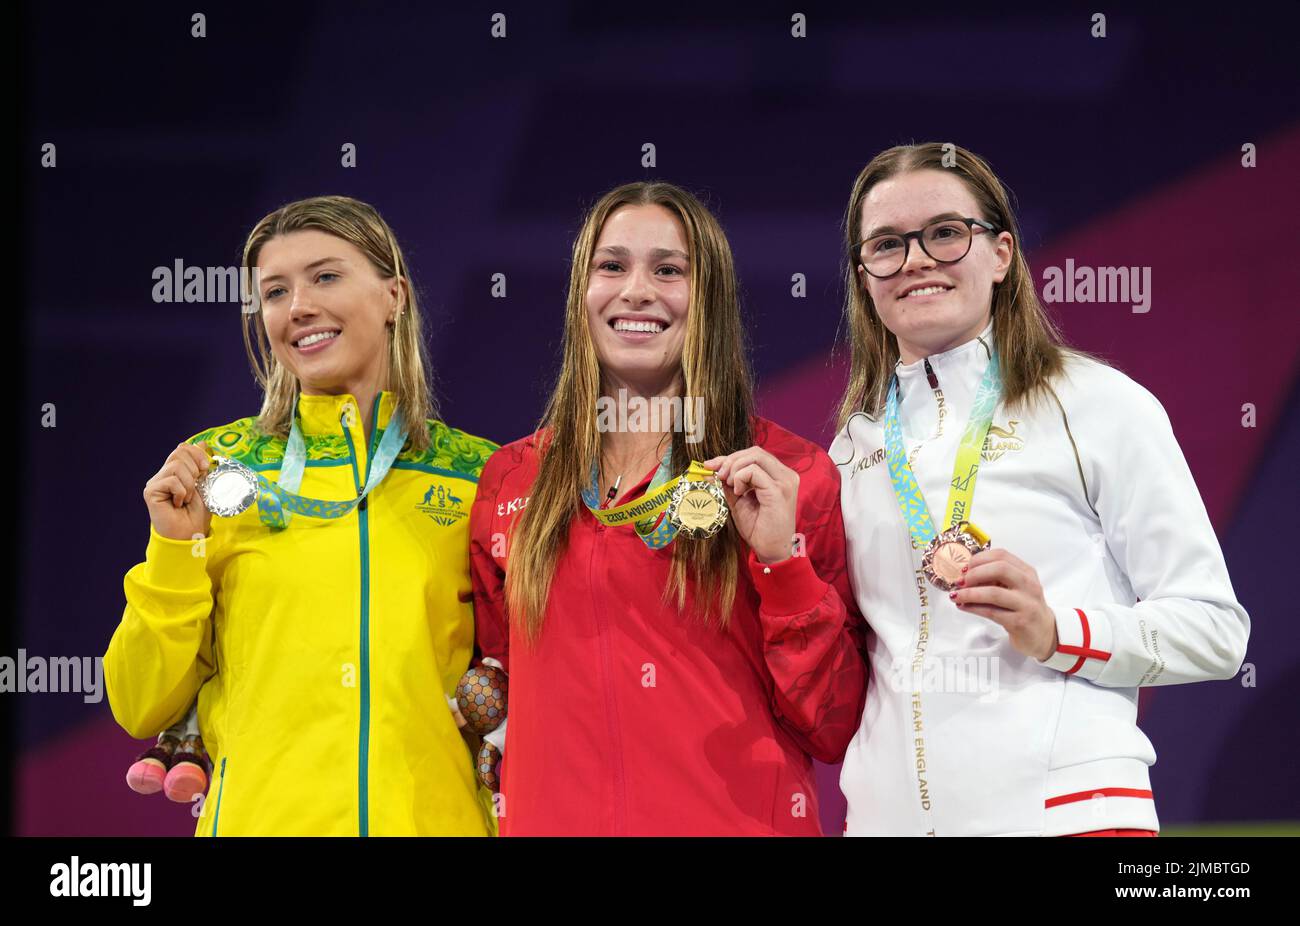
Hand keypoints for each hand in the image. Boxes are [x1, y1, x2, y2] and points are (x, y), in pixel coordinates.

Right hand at [144, 442, 213, 541]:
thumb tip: (202, 443)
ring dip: (189, 484)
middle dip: (195, 469)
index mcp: (176, 471)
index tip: (206, 468)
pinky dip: (182, 492)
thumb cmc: (197, 514)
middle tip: (196, 487)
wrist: (190, 534)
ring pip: (176, 466)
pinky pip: (171, 481)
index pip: (183, 448)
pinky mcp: (151, 491)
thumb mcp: (205, 485)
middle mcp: (163, 474)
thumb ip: (202, 466)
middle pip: (179, 452)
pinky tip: (178, 504)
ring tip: (187, 499)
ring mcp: (155, 482)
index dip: (197, 453)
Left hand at [701, 447, 796, 563]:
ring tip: (730, 486)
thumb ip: (729, 484)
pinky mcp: (778, 491)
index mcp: (779, 475)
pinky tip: (739, 493)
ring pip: (755, 456)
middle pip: (754, 451)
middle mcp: (786, 475)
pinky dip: (740, 478)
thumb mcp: (739, 501)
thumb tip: (711, 470)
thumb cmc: (759, 529)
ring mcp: (784, 482)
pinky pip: (754, 471)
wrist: (771, 551)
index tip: (711, 466)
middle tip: (718, 475)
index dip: (730, 457)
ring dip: (735, 468)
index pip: (754, 455)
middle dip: (730, 460)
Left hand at [950, 548, 1058, 660]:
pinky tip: (963, 606)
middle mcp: (1029, 585)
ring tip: (955, 596)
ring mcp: (1026, 604)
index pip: (1001, 555)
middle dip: (975, 574)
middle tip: (961, 582)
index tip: (965, 568)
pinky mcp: (1020, 622)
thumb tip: (964, 574)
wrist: (1044, 634)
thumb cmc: (1023, 607)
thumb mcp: (1014, 588)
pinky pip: (991, 612)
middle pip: (1000, 569)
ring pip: (994, 593)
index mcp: (1026, 572)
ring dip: (969, 593)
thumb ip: (995, 578)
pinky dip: (973, 608)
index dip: (979, 559)